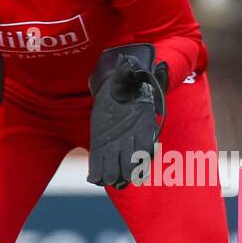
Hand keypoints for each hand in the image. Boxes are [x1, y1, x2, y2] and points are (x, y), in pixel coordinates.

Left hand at [87, 43, 167, 188]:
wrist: (114, 90)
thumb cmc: (123, 83)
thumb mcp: (124, 77)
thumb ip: (127, 73)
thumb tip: (126, 61)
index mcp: (141, 121)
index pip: (147, 140)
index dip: (144, 152)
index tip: (140, 160)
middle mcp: (131, 135)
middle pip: (133, 157)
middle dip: (128, 168)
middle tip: (121, 178)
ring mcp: (117, 142)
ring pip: (119, 163)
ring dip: (115, 174)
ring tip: (110, 181)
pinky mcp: (102, 145)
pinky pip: (102, 161)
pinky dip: (98, 171)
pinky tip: (94, 178)